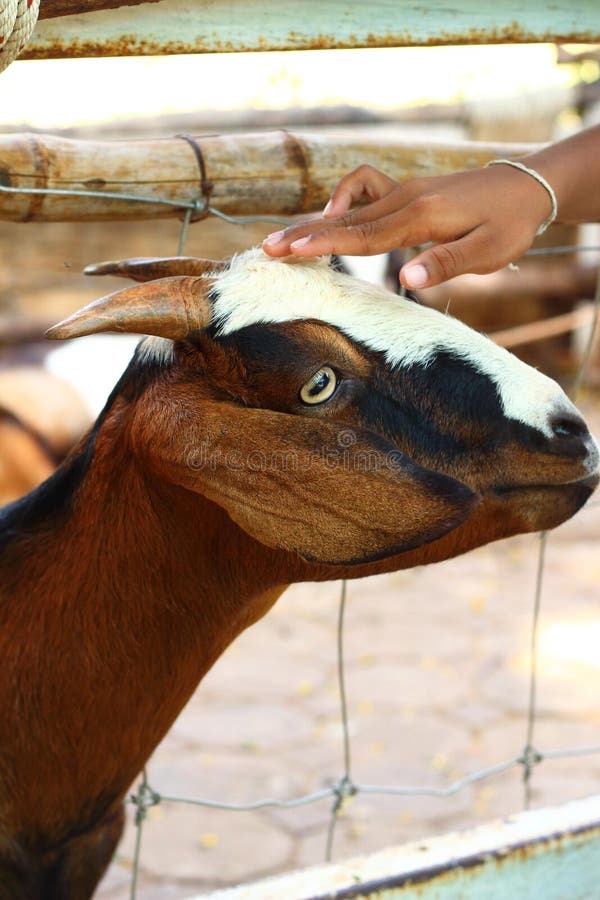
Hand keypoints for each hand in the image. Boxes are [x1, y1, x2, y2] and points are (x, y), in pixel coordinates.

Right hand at [262, 163, 552, 288]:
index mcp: (420, 218)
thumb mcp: (488, 252)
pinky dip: (344, 199)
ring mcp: (402, 192)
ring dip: (316, 220)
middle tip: (269, 249)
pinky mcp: (404, 192)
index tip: (292, 252)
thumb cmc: (508, 225)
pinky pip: (364, 188)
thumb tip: (406, 280)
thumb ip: (446, 264)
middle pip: (345, 219)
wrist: (525, 188)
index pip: (364, 235)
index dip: (325, 244)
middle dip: (305, 234)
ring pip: (349, 206)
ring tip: (288, 240)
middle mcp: (404, 200)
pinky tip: (336, 214)